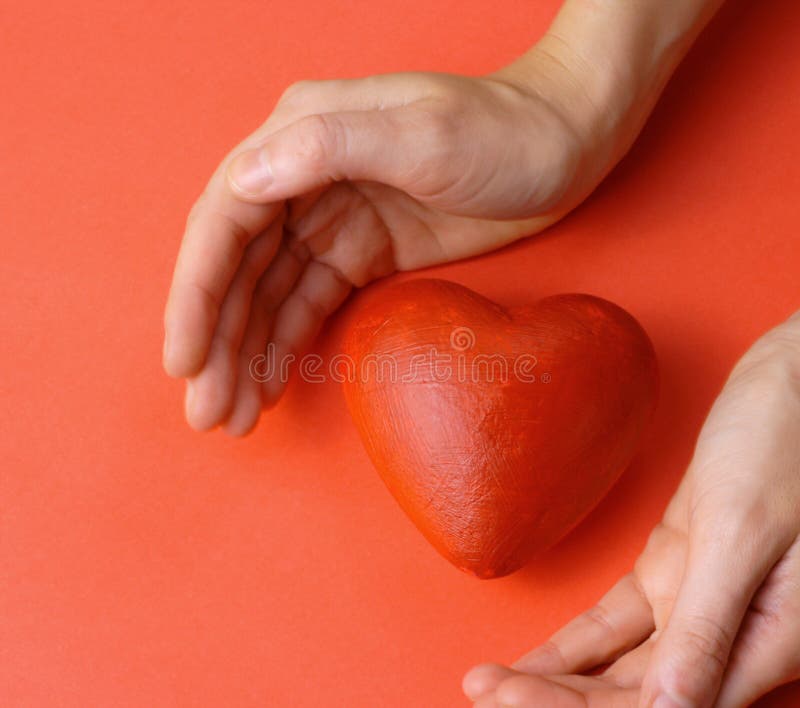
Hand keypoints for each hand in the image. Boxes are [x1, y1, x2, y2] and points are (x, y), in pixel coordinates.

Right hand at [162, 52, 624, 434]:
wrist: (564, 146)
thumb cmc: (504, 131)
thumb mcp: (426, 134)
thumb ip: (332, 148)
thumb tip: (243, 180)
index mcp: (303, 136)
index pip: (226, 218)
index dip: (197, 292)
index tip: (184, 359)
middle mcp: (304, 175)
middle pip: (238, 267)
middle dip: (217, 341)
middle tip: (206, 412)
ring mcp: (331, 217)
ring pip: (268, 295)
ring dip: (244, 355)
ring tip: (231, 417)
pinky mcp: (361, 252)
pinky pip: (308, 304)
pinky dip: (284, 346)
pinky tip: (270, 388)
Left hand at [463, 311, 799, 706]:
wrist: (789, 387)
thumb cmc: (787, 443)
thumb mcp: (742, 532)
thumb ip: (708, 624)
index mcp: (762, 645)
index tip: (510, 702)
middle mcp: (729, 639)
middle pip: (632, 696)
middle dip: (553, 699)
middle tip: (481, 690)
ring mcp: (697, 604)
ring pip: (621, 665)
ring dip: (557, 677)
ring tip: (489, 680)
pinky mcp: (676, 571)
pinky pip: (620, 620)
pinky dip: (576, 642)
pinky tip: (531, 658)